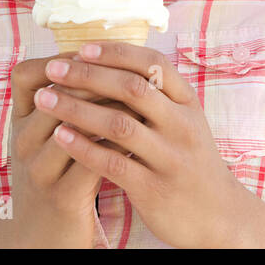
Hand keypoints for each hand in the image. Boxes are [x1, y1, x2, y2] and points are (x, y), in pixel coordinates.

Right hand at [0, 52, 145, 247]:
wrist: (39, 239)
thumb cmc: (54, 179)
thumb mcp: (49, 139)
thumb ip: (67, 104)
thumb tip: (103, 61)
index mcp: (19, 123)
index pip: (25, 75)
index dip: (60, 58)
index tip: (95, 52)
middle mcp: (22, 143)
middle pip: (57, 93)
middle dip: (98, 76)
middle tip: (133, 67)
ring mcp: (39, 170)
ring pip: (75, 124)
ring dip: (112, 106)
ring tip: (143, 96)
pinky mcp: (61, 197)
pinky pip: (92, 161)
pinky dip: (117, 144)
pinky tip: (140, 135)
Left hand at [33, 41, 250, 248]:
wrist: (219, 216)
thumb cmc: (190, 162)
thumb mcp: (185, 122)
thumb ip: (157, 96)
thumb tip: (113, 61)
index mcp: (188, 103)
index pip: (153, 64)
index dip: (116, 53)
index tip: (82, 48)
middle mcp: (182, 126)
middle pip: (132, 89)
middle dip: (88, 75)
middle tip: (53, 69)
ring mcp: (170, 158)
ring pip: (119, 125)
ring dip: (77, 109)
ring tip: (45, 99)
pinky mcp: (155, 189)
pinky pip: (113, 163)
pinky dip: (84, 147)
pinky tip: (60, 136)